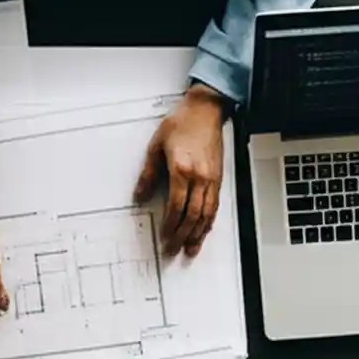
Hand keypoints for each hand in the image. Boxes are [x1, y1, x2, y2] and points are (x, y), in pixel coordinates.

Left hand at [134, 83, 225, 257]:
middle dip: (182, 235)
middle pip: (192, 215)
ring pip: (206, 214)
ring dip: (198, 234)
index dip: (170, 225)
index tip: (164, 237)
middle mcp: (199, 177)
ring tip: (191, 248)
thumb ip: (148, 174)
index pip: (176, 206)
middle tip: (174, 249)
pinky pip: (215, 205)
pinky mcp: (218, 177)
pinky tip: (204, 230)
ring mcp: (211, 178)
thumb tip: (139, 194)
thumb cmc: (181, 122)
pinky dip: (209, 221)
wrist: (204, 109)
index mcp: (182, 170)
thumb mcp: (155, 146)